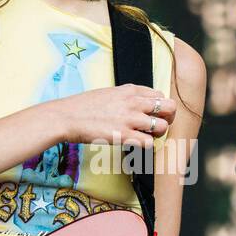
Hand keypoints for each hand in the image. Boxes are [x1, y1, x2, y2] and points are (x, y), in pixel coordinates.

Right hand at [56, 85, 175, 147]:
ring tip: (146, 136)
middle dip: (168, 118)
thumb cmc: (83, 106)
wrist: (66, 116)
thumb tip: (137, 104)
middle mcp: (133, 102)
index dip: (160, 107)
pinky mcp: (123, 135)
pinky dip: (146, 145)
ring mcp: (130, 119)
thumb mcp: (108, 93)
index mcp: (130, 90)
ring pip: (162, 126)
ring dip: (158, 134)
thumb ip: (126, 97)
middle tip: (158, 126)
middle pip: (169, 107)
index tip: (153, 115)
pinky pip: (149, 142)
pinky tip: (136, 143)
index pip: (160, 95)